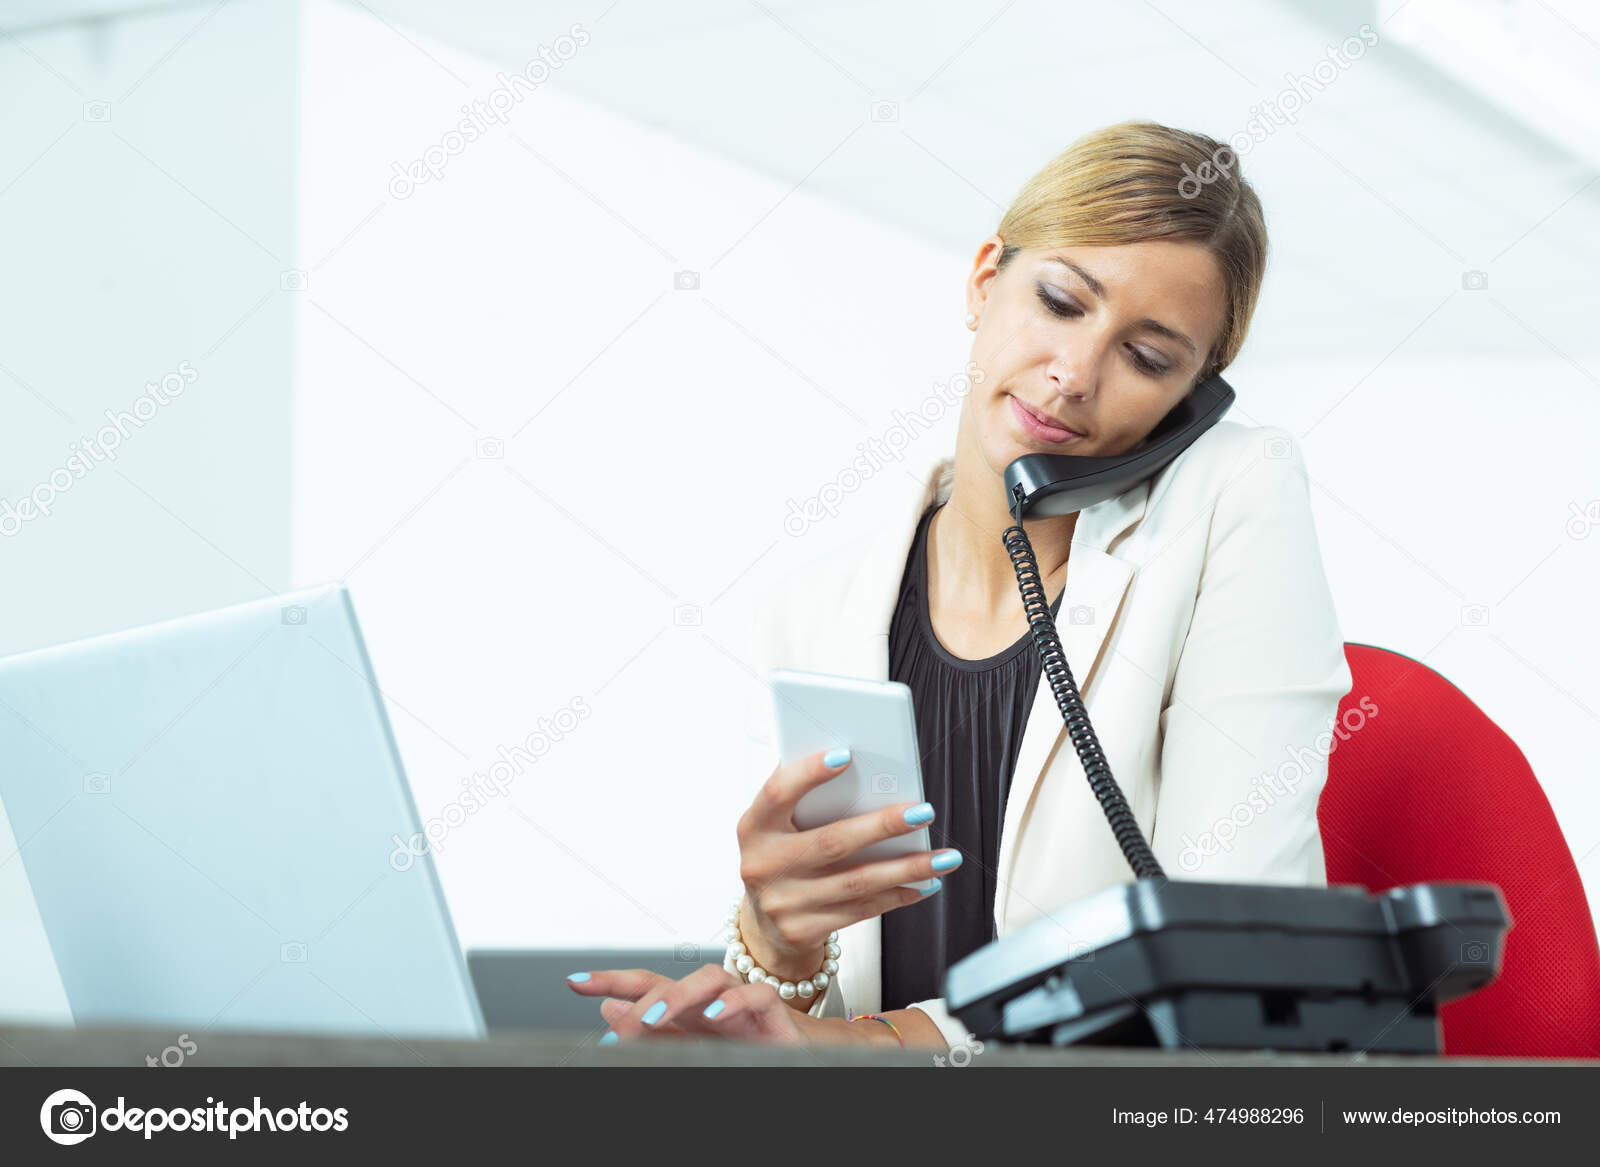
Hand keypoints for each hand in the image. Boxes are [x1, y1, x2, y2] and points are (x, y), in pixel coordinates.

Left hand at [566, 965, 827, 1044]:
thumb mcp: (695, 1045)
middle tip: (612, 1021)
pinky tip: (713, 1016)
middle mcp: (714, 999)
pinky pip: (758, 996)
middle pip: (673, 980)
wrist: (810, 1056)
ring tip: (653, 1017)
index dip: (611, 981)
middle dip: (640, 996)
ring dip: (679, 995)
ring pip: (710, 977)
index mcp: (691, 1010)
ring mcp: (744, 1002)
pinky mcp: (776, 1015)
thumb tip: (609, 1012)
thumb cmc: (752, 1047)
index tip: (575, 982)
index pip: (647, 987)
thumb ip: (655, 1034)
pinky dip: (735, 1002)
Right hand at [735, 747, 960, 990]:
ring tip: (945, 857)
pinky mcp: (803, 930)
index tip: (846, 754)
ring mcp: (783, 902)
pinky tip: (923, 884)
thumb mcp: (777, 827)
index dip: (809, 773)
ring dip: (908, 868)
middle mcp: (763, 865)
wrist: (764, 926)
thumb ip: (804, 800)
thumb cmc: (781, 858)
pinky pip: (861, 910)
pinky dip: (897, 895)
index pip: (778, 792)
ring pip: (857, 882)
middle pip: (833, 842)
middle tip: (923, 812)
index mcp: (754, 827)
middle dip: (884, 826)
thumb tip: (856, 766)